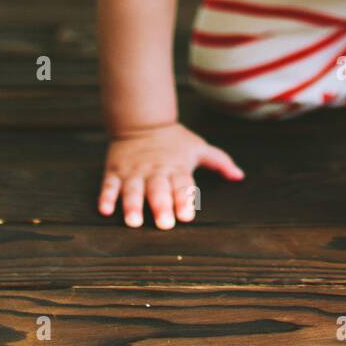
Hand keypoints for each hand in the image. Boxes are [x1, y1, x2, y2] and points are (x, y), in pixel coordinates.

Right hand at [98, 122, 243, 228]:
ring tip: (134, 222)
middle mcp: (155, 169)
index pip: (182, 184)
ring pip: (132, 189)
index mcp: (176, 166)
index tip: (186, 216)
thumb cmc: (175, 141)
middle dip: (161, 205)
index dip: (184, 199)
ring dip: (132, 205)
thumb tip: (240, 176)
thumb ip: (219, 162)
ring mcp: (133, 171)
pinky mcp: (114, 171)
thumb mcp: (198, 147)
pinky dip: (106, 196)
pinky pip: (109, 185)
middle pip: (158, 189)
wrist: (142, 121)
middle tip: (164, 223)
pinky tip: (105, 210)